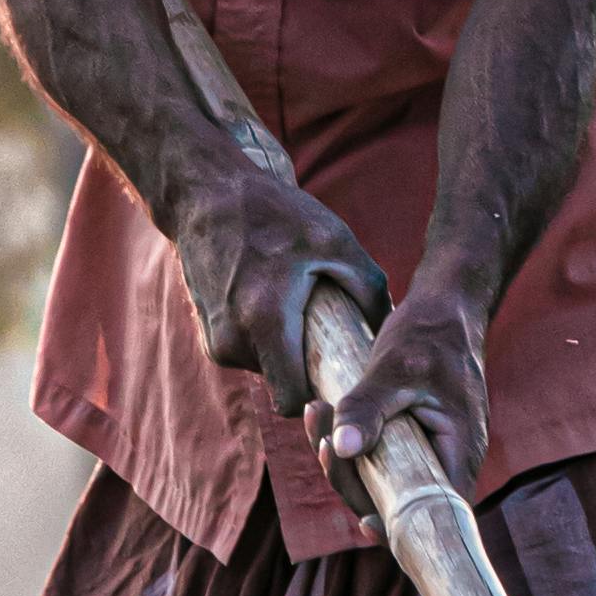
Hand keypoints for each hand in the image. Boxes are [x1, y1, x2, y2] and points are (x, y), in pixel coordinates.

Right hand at [177, 164, 387, 416]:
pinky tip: (275, 306)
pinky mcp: (206, 334)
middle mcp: (232, 338)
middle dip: (305, 372)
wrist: (206, 195)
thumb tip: (389, 332)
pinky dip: (265, 341)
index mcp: (265, 319)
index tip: (339, 378)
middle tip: (328, 338)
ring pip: (265, 370)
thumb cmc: (274, 214)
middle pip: (281, 386)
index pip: (291, 400)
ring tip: (300, 313)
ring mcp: (214, 339)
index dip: (318, 397)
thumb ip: (369, 288)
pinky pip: (248, 354)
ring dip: (285, 353)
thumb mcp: (334, 240)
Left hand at [307, 258, 491, 517]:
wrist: (443, 309)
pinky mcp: (406, 441)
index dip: (400, 527)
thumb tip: (342, 448)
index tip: (363, 521)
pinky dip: (345, 442)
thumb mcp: (396, 367)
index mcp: (459, 452)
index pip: (435, 513)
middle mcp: (446, 461)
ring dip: (340, 459)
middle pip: (395, 502)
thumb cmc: (429, 335)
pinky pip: (374, 458)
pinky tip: (321, 412)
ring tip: (315, 414)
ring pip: (379, 480)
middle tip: (319, 439)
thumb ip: (368, 407)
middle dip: (350, 479)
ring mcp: (426, 452)